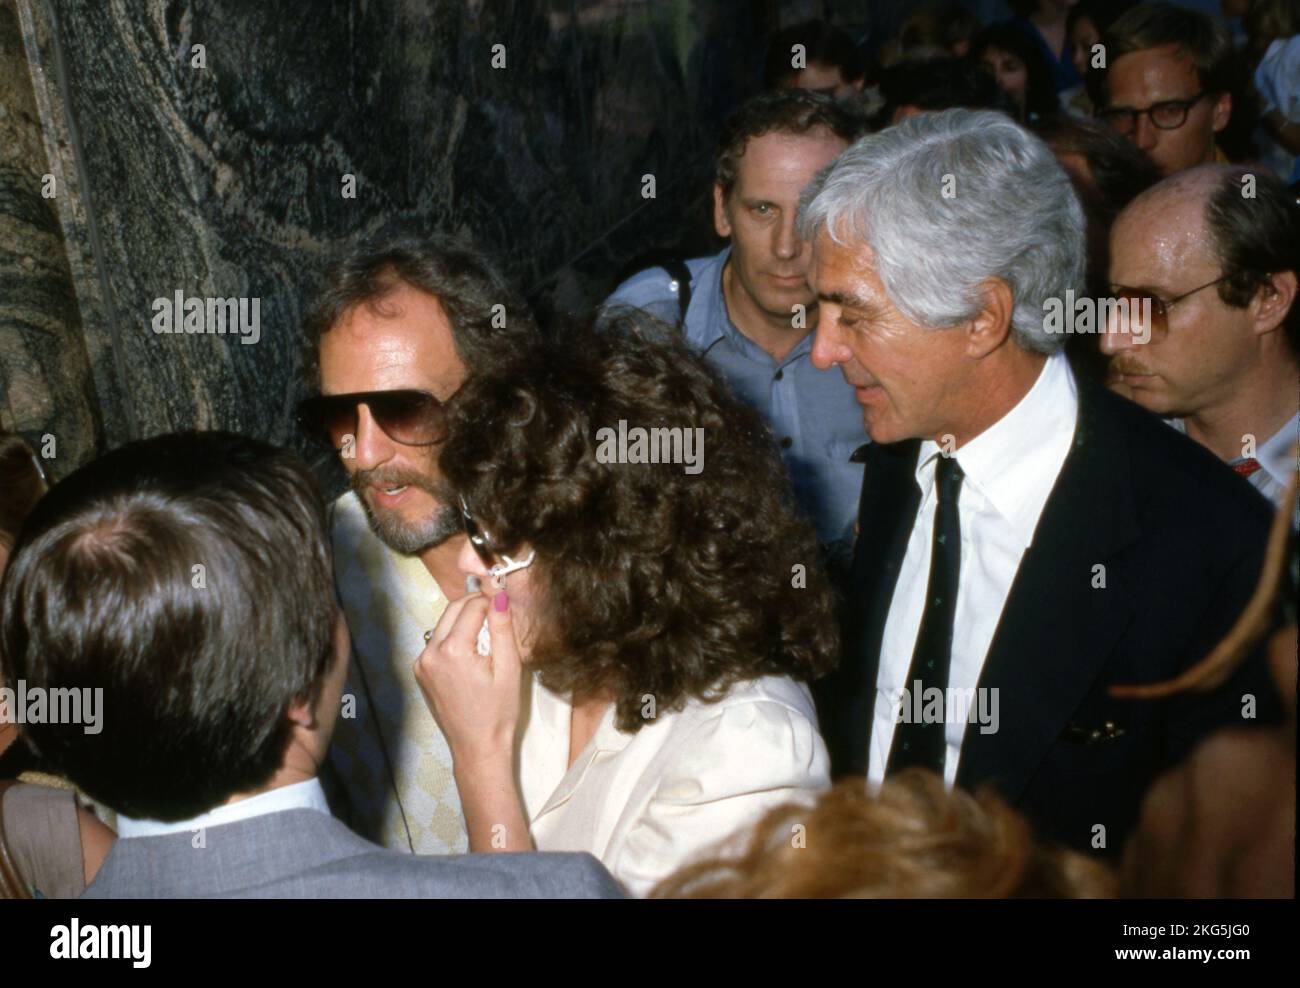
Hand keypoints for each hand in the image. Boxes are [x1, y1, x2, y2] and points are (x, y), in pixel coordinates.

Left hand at [413, 589, 523, 769]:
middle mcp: (430, 653)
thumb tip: (498, 595)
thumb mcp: (508, 668)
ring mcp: (421, 663)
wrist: (477, 747)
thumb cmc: (498, 712)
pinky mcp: (420, 672)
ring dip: (463, 621)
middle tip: (497, 612)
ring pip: (444, 625)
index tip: (504, 602)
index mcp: (453, 650)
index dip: (490, 600)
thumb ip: (502, 628)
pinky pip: (437, 643)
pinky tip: (471, 654)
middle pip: (453, 610)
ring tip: (487, 636)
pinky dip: (453, 639)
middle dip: (475, 605)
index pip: (472, 606)